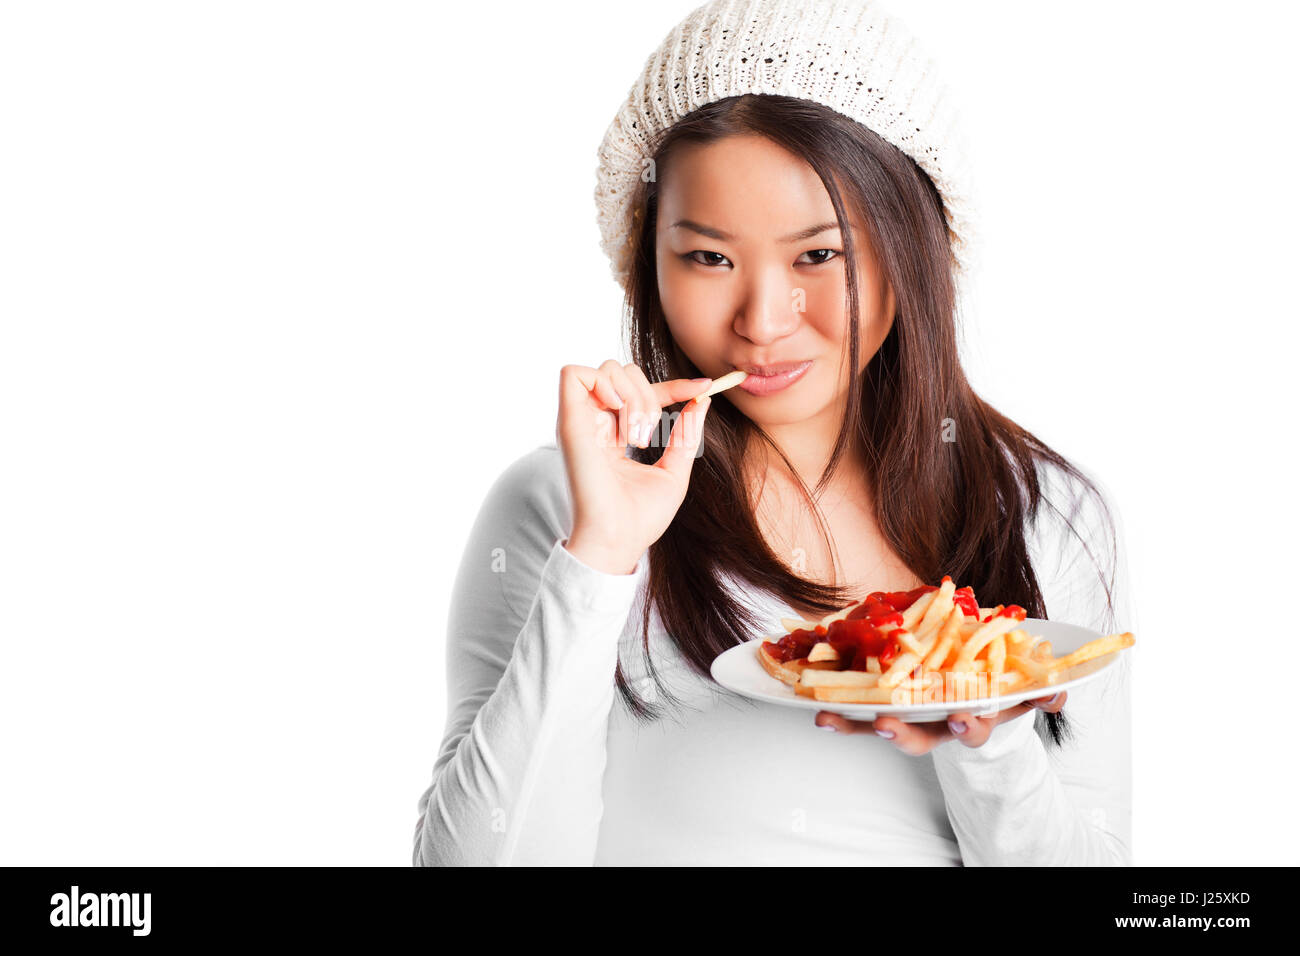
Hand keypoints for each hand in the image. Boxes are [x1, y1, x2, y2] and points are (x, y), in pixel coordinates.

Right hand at [556, 360, 714, 574]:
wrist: (619, 540)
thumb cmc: (641, 518)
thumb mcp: (674, 472)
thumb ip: (685, 435)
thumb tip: (701, 400)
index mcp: (615, 436)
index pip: (644, 394)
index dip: (675, 386)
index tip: (705, 388)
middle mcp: (595, 425)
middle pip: (624, 372)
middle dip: (650, 393)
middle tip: (651, 437)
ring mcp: (581, 422)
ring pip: (607, 369)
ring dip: (633, 396)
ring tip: (636, 437)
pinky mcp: (568, 423)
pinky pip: (574, 374)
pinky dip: (602, 383)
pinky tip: (617, 414)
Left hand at [813, 691, 1066, 754]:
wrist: (965, 684)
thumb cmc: (991, 685)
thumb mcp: (1020, 691)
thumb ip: (1041, 692)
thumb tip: (1056, 695)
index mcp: (967, 717)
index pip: (969, 728)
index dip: (967, 726)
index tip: (962, 719)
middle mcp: (931, 723)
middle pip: (916, 737)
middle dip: (900, 734)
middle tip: (882, 725)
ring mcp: (905, 717)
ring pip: (879, 726)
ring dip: (852, 726)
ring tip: (827, 719)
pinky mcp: (881, 705)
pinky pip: (856, 712)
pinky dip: (839, 716)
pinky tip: (818, 713)